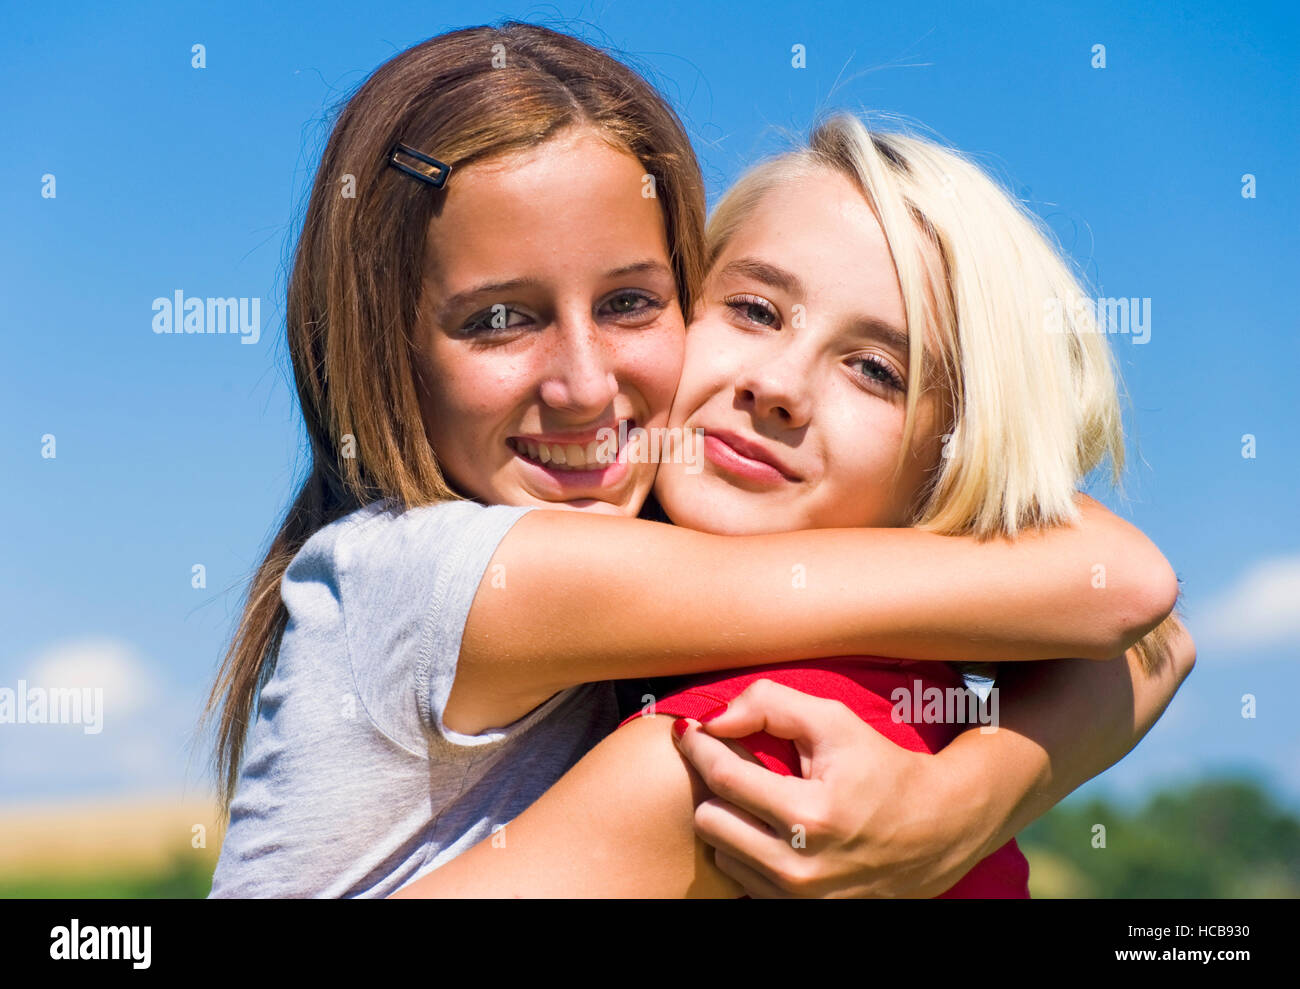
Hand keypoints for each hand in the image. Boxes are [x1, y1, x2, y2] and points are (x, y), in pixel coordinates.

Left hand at [672, 678, 993, 897]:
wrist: (938, 831)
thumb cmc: (882, 768)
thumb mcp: (835, 722)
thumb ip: (769, 705)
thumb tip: (713, 719)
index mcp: (811, 816)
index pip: (723, 777)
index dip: (698, 745)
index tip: (689, 728)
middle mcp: (802, 868)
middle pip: (709, 821)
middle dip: (716, 787)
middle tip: (735, 765)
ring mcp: (801, 899)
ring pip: (721, 854)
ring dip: (731, 823)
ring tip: (760, 801)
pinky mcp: (803, 914)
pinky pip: (743, 882)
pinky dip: (748, 853)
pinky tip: (772, 830)